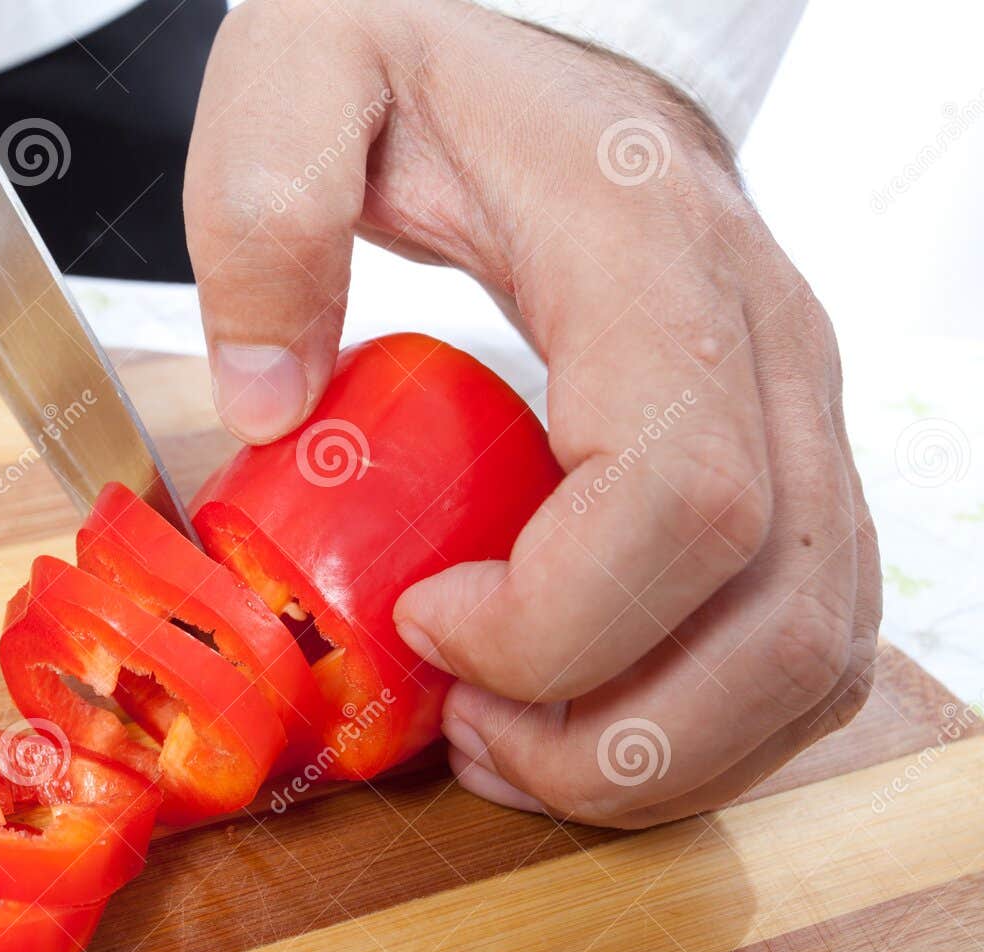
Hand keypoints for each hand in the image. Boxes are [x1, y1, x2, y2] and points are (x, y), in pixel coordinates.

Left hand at [183, 0, 878, 826]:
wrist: (540, 12)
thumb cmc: (433, 45)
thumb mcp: (306, 73)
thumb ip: (267, 214)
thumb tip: (270, 403)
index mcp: (650, 260)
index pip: (680, 496)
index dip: (557, 619)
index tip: (421, 624)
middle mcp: (764, 345)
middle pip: (774, 615)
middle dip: (611, 735)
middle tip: (468, 737)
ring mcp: (795, 408)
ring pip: (812, 650)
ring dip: (659, 750)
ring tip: (511, 747)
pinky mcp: (787, 456)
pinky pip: (804, 636)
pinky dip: (702, 720)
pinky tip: (582, 718)